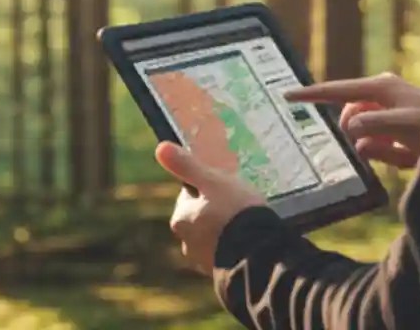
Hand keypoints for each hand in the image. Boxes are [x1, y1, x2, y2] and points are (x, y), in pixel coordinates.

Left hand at [155, 141, 266, 275]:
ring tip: (247, 224)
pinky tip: (249, 241)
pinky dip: (233, 247)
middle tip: (239, 205)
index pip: (190, 196)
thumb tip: (160, 147)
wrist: (258, 253)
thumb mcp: (212, 181)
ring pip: (213, 237)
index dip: (210, 188)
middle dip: (216, 211)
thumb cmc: (235, 211)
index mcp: (180, 219)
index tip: (227, 187)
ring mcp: (203, 261)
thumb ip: (187, 166)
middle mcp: (186, 243)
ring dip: (225, 231)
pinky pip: (225, 253)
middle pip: (200, 217)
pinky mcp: (221, 273)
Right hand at [284, 73, 419, 169]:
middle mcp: (382, 95)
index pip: (337, 90)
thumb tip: (351, 129)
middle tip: (374, 144)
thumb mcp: (404, 126)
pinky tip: (405, 156)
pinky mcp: (395, 132)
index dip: (311, 94)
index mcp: (380, 88)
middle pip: (348, 115)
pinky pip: (375, 146)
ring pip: (361, 133)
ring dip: (369, 146)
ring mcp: (388, 112)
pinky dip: (383, 154)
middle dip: (351, 131)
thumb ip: (375, 126)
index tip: (286, 95)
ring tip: (397, 150)